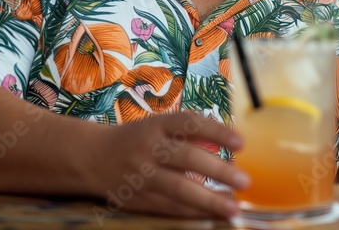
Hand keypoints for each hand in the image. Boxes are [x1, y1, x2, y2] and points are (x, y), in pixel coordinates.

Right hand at [89, 111, 248, 219]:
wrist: (93, 157)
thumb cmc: (139, 139)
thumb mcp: (160, 126)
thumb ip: (190, 134)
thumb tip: (230, 143)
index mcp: (158, 125)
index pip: (190, 124)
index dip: (217, 132)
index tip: (242, 143)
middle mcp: (150, 149)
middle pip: (187, 159)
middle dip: (218, 171)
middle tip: (244, 181)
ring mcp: (143, 176)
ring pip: (178, 188)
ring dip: (209, 200)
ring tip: (233, 207)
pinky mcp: (139, 198)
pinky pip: (169, 207)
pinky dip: (193, 212)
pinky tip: (213, 214)